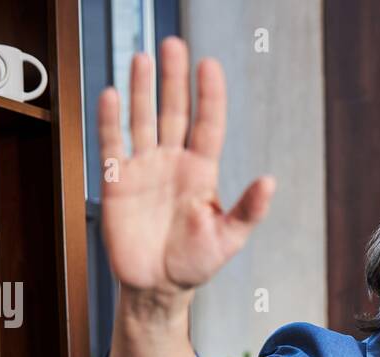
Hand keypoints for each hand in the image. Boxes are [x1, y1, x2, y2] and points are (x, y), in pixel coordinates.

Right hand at [97, 38, 274, 307]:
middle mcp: (173, 162)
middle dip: (174, 79)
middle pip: (174, 111)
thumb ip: (248, 210)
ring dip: (141, 89)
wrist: (157, 287)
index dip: (209, 95)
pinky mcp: (117, 182)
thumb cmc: (194, 263)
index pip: (207, 124)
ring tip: (142, 58)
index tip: (209, 65)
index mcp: (202, 171)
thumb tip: (270, 182)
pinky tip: (111, 95)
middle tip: (173, 45)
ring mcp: (144, 169)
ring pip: (143, 119)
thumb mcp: (228, 239)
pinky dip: (110, 120)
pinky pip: (112, 144)